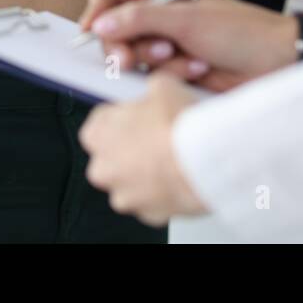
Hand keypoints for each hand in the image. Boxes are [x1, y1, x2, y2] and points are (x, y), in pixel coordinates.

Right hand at [79, 0, 298, 91]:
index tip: (93, 30)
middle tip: (129, 60)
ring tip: (184, 59)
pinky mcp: (172, 67)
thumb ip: (139, 19)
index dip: (96, 7)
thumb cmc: (242, 31)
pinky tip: (196, 69)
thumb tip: (100, 25)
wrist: (275, 63)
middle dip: (122, 45)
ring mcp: (163, 39)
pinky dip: (170, 74)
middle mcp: (157, 11)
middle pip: (111, 27)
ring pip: (129, 53)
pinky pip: (150, 74)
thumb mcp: (187, 19)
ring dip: (154, 61)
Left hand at [80, 75, 206, 224]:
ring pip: (131, 184)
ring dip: (147, 173)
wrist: (204, 160)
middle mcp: (104, 170)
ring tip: (172, 158)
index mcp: (97, 136)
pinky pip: (153, 202)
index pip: (98, 124)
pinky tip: (181, 176)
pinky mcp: (150, 215)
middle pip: (111, 157)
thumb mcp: (163, 86)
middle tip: (155, 137)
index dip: (121, 118)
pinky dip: (165, 192)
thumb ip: (151, 89)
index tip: (136, 117)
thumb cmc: (178, 127)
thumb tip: (158, 88)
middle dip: (130, 149)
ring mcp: (125, 195)